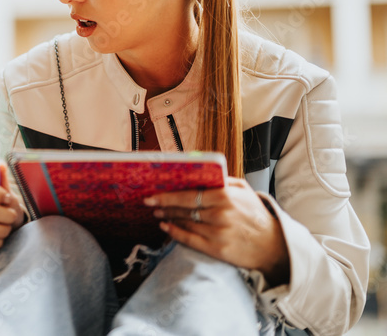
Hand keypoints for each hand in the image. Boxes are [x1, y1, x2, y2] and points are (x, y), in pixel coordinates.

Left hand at [146, 177, 290, 284]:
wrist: (273, 246)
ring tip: (157, 213)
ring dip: (168, 217)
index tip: (154, 192)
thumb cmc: (256, 214)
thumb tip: (199, 172)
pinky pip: (190, 240)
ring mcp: (218, 233)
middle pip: (184, 209)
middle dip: (163, 205)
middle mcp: (220, 214)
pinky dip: (175, 232)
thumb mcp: (244, 190)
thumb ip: (222, 180)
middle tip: (149, 202)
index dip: (169, 194)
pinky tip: (166, 227)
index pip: (190, 194)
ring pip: (185, 222)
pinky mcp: (217, 249)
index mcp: (225, 196)